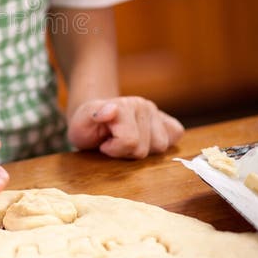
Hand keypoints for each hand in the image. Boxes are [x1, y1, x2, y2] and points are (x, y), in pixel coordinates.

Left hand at [67, 96, 183, 158]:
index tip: (104, 145)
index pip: (131, 142)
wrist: (95, 120)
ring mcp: (157, 113)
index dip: (114, 149)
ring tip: (126, 142)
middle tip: (114, 143)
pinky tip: (145, 140)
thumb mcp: (80, 123)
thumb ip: (92, 115)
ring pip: (161, 147)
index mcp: (124, 105)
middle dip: (127, 152)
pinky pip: (176, 135)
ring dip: (142, 150)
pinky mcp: (167, 121)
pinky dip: (162, 143)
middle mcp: (144, 106)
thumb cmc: (88, 126)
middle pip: (144, 148)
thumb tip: (112, 109)